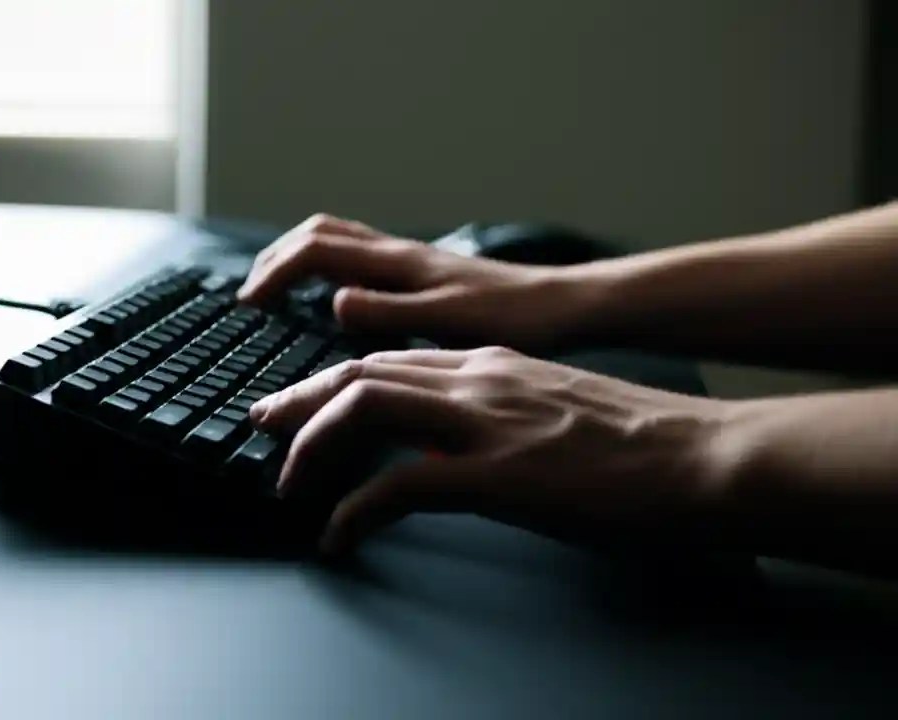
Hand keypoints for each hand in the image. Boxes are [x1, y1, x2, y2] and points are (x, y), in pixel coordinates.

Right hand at [237, 213, 589, 350]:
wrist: (565, 307)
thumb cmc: (513, 320)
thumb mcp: (446, 323)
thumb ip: (388, 313)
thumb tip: (331, 302)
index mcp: (398, 264)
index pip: (315, 251)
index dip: (274, 274)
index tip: (249, 306)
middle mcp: (399, 254)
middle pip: (319, 233)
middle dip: (276, 258)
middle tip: (250, 294)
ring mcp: (411, 260)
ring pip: (338, 239)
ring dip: (298, 257)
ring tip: (276, 289)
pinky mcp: (423, 273)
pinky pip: (359, 255)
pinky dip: (326, 266)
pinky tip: (332, 297)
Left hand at [248, 346, 733, 554]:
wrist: (709, 456)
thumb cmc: (650, 442)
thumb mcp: (561, 408)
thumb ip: (509, 412)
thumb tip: (475, 444)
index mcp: (495, 363)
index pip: (392, 361)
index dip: (335, 382)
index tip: (302, 403)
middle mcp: (480, 378)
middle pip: (361, 373)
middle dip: (300, 399)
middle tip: (264, 426)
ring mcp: (486, 422)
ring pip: (363, 409)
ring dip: (312, 445)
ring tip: (288, 483)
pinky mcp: (497, 472)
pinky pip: (397, 486)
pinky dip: (354, 510)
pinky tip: (340, 534)